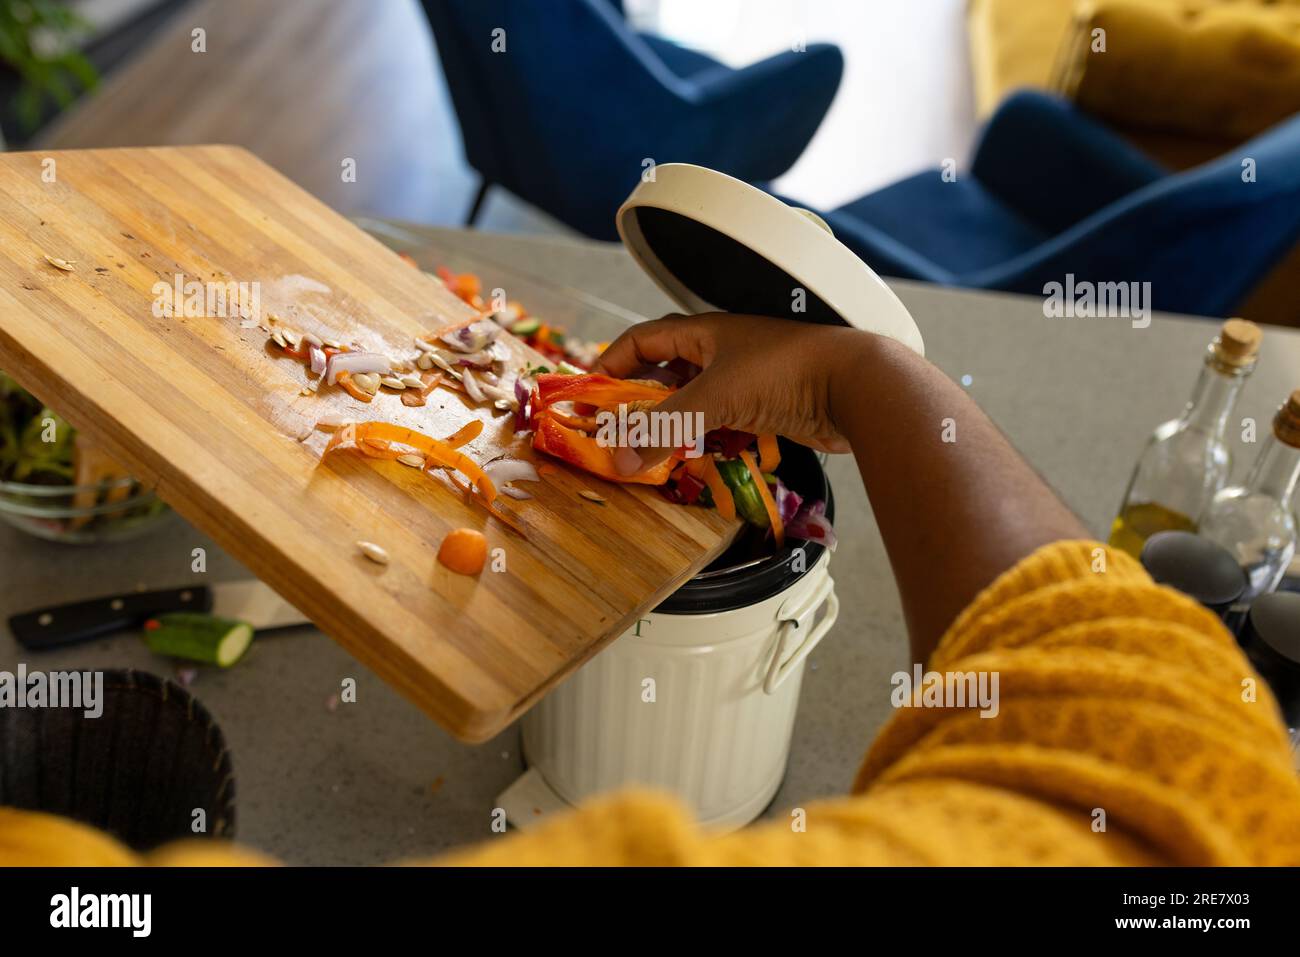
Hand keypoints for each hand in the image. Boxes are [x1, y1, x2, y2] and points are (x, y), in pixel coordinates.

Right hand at [592, 312, 867, 472]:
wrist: (858, 386)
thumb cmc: (787, 372)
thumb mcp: (714, 397)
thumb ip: (664, 430)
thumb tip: (618, 459)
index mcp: (706, 331)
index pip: (644, 339)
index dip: (613, 361)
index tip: (590, 392)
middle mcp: (724, 351)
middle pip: (667, 372)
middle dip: (640, 400)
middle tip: (615, 432)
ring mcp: (748, 380)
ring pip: (696, 402)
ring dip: (673, 424)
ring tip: (647, 452)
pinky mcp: (768, 408)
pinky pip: (723, 424)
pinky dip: (704, 441)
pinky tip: (693, 460)